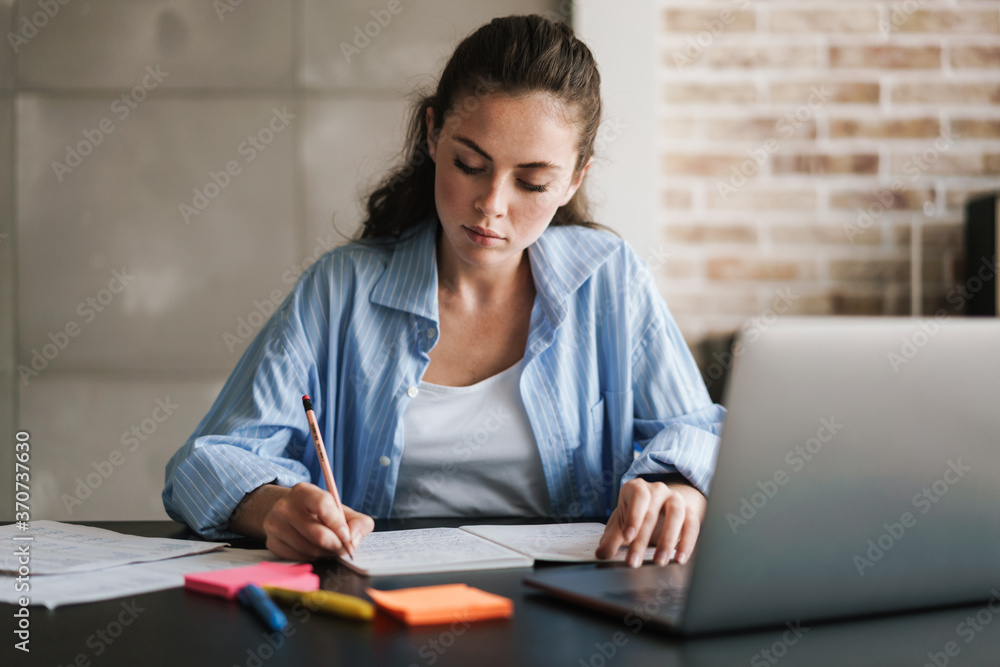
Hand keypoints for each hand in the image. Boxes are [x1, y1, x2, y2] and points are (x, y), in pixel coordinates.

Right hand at [232, 483, 373, 560]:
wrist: (287, 512)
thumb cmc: (320, 512)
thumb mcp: (340, 509)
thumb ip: (358, 522)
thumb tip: (353, 541)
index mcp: (304, 492)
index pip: (323, 505)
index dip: (339, 525)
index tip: (347, 537)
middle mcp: (285, 506)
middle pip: (317, 534)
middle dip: (336, 545)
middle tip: (342, 547)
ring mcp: (275, 525)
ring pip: (310, 550)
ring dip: (325, 553)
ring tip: (328, 547)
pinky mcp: (271, 543)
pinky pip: (298, 558)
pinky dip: (312, 558)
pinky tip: (314, 549)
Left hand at [595, 478, 705, 567]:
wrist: (657, 509)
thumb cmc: (635, 516)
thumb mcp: (620, 525)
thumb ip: (611, 540)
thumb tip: (601, 554)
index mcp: (637, 488)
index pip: (637, 497)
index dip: (633, 516)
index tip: (627, 537)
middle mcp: (658, 490)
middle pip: (652, 512)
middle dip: (643, 540)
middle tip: (635, 561)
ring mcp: (676, 499)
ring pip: (676, 514)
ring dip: (667, 540)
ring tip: (659, 561)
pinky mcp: (689, 512)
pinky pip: (692, 525)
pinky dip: (687, 543)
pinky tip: (679, 559)